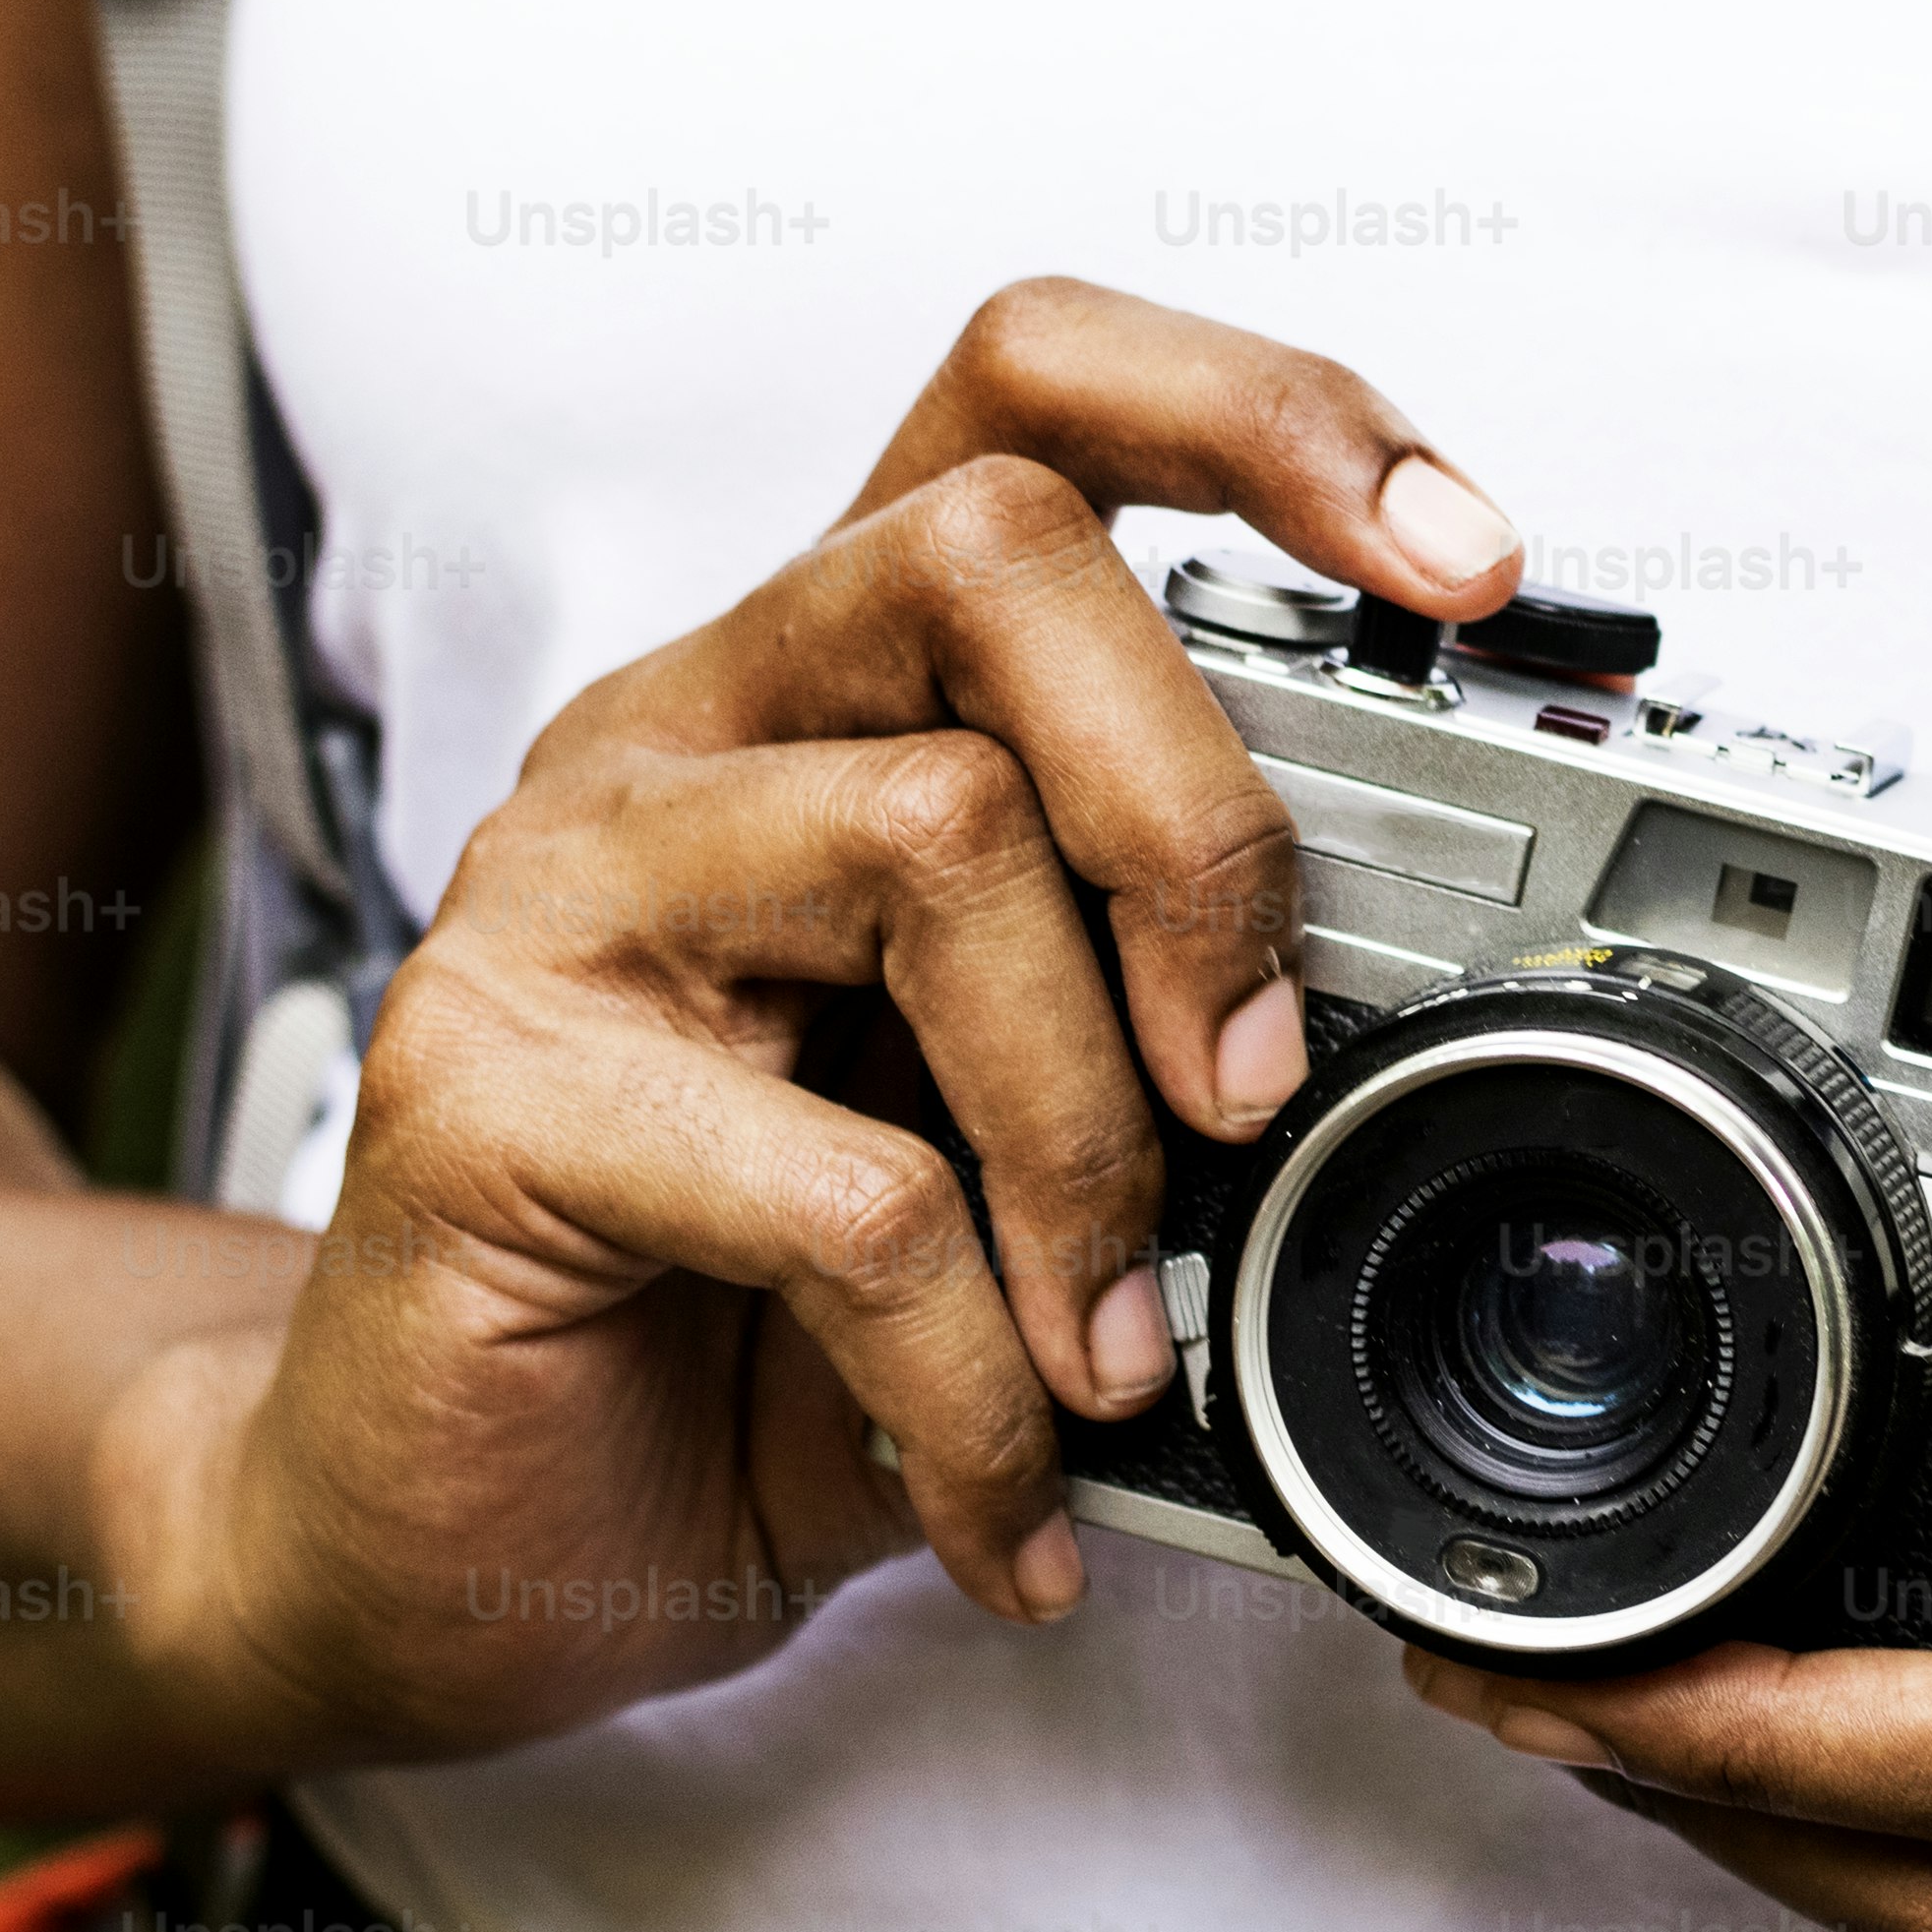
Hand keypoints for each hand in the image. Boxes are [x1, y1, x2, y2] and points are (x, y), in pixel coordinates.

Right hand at [113, 280, 1520, 1771]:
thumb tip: (1425, 1050)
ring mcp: (568, 881)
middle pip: (990, 548)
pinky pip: (840, 1187)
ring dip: (1090, 1141)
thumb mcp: (1015, 1147)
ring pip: (929, 834)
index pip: (1025, 390)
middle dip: (1199, 818)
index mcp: (839, 690)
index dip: (1262, 412)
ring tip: (1117, 1358)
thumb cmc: (750, 1323)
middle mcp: (691, 721)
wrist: (464, 1541)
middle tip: (1257, 1089)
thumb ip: (1174, 1044)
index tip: (1467, 566)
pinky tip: (1004, 1504)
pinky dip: (979, 1382)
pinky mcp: (481, 1080)